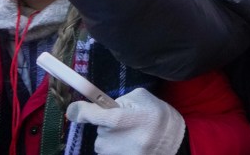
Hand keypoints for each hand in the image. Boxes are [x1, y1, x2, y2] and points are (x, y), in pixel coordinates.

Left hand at [67, 88, 185, 154]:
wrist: (176, 144)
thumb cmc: (160, 117)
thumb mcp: (144, 99)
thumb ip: (120, 101)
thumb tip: (98, 107)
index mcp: (129, 119)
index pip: (97, 116)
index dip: (83, 112)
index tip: (74, 110)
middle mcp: (122, 140)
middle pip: (100, 131)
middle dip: (107, 126)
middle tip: (127, 124)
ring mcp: (121, 154)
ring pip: (102, 145)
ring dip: (111, 139)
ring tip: (132, 137)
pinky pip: (108, 154)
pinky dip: (116, 149)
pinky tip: (131, 146)